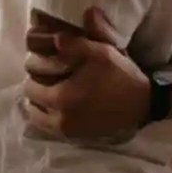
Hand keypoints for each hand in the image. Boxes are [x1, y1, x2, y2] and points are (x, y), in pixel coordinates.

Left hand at [23, 8, 149, 138]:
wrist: (142, 103)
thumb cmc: (121, 75)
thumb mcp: (102, 53)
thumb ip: (77, 43)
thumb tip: (57, 36)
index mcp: (60, 97)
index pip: (29, 84)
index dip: (36, 71)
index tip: (46, 63)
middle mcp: (58, 118)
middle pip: (31, 100)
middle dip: (38, 86)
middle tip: (51, 76)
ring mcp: (66, 130)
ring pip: (37, 115)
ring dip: (42, 103)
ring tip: (55, 91)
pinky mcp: (74, 136)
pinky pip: (49, 127)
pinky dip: (51, 115)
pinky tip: (63, 105)